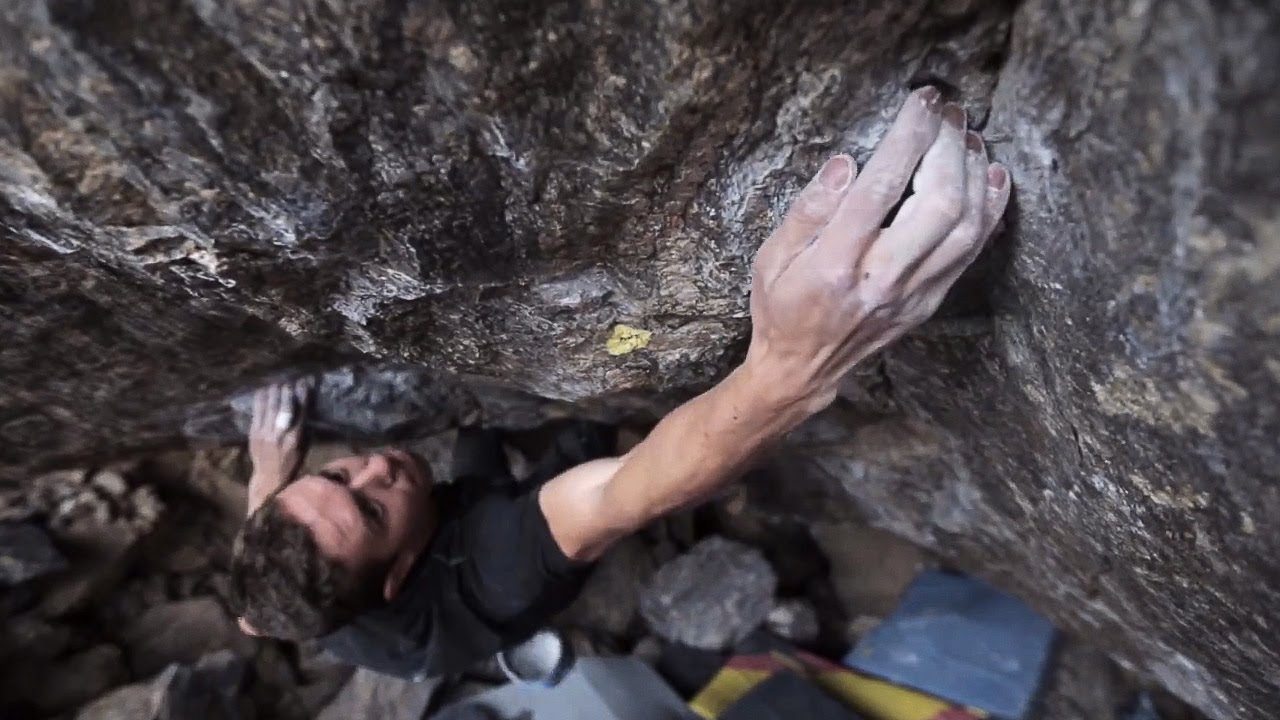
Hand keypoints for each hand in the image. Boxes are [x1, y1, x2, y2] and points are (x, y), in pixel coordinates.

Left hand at [247, 379, 310, 487]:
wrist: (269, 477)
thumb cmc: (291, 463)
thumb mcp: (303, 447)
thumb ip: (304, 428)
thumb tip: (305, 407)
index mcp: (295, 438)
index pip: (300, 411)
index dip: (302, 395)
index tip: (304, 383)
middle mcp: (279, 434)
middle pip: (283, 406)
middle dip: (286, 391)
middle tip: (288, 381)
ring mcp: (264, 432)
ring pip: (268, 406)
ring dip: (273, 392)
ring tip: (276, 383)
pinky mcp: (253, 433)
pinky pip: (256, 411)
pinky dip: (260, 399)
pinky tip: (263, 391)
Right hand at [746, 87, 1009, 410]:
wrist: (802, 370)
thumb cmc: (781, 307)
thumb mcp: (771, 257)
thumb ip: (809, 210)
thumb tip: (847, 164)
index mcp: (836, 264)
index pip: (881, 189)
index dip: (908, 138)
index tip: (919, 101)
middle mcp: (882, 279)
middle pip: (939, 204)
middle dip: (949, 146)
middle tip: (947, 111)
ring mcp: (913, 294)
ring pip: (966, 226)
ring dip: (974, 172)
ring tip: (965, 134)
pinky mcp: (929, 301)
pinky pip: (972, 250)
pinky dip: (990, 207)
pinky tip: (989, 172)